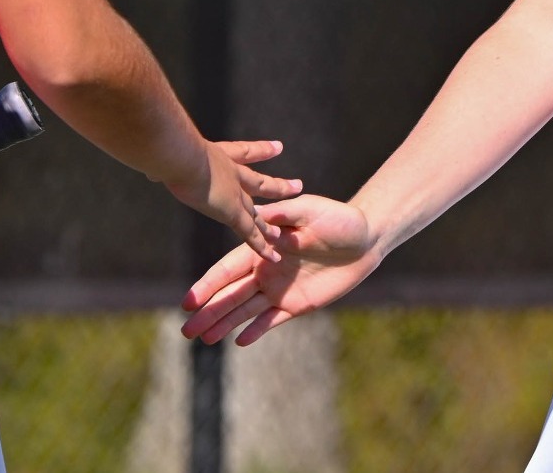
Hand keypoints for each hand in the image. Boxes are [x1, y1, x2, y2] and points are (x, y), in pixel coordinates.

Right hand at [162, 140, 302, 263]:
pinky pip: (250, 234)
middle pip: (260, 182)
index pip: (244, 152)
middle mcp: (230, 173)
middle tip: (297, 185)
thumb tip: (150, 171)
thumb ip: (163, 163)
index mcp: (217, 154)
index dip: (261, 151)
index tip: (279, 147)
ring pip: (258, 211)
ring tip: (285, 234)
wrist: (179, 154)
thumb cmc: (169, 147)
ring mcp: (233, 193)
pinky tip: (273, 256)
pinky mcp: (231, 212)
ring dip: (271, 221)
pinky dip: (261, 246)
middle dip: (277, 186)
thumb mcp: (170, 152)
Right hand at [179, 194, 378, 345]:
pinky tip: (239, 342)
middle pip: (231, 295)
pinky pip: (272, 320)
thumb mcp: (309, 210)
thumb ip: (283, 215)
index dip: (208, 286)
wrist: (366, 237)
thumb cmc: (338, 218)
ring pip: (246, 311)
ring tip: (204, 339)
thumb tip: (257, 215)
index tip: (189, 302)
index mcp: (264, 248)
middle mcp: (266, 270)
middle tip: (186, 331)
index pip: (228, 270)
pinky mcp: (298, 304)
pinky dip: (256, 330)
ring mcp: (280, 289)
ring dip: (224, 324)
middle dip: (208, 312)